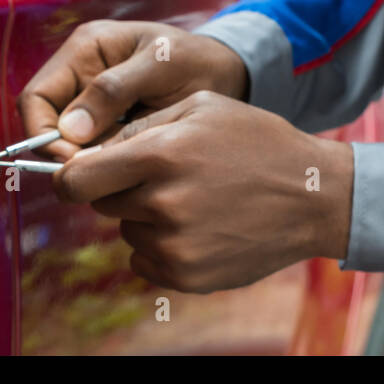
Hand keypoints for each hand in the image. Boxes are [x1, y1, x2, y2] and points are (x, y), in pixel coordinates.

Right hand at [17, 20, 248, 160]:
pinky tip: (129, 166)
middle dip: (65, 152)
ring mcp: (92, 100)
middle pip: (45, 122)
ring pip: (67, 142)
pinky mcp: (108, 123)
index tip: (73, 162)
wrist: (228, 73)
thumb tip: (70, 129)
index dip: (44, 133)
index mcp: (86, 48)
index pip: (37, 96)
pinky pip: (91, 149)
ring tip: (122, 168)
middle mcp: (80, 72)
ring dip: (86, 159)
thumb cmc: (197, 61)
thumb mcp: (162, 66)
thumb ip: (115, 90)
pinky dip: (104, 161)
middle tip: (100, 172)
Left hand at [52, 90, 353, 292]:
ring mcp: (174, 245)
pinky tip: (201, 226)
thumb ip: (141, 124)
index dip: (70, 177)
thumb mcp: (201, 108)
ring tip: (195, 200)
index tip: (80, 175)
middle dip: (121, 190)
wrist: (313, 196)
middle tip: (163, 178)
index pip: (74, 180)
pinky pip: (146, 261)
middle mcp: (162, 203)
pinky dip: (163, 246)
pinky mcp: (187, 275)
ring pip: (128, 232)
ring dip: (146, 218)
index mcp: (159, 155)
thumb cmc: (256, 141)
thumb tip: (89, 149)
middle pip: (102, 205)